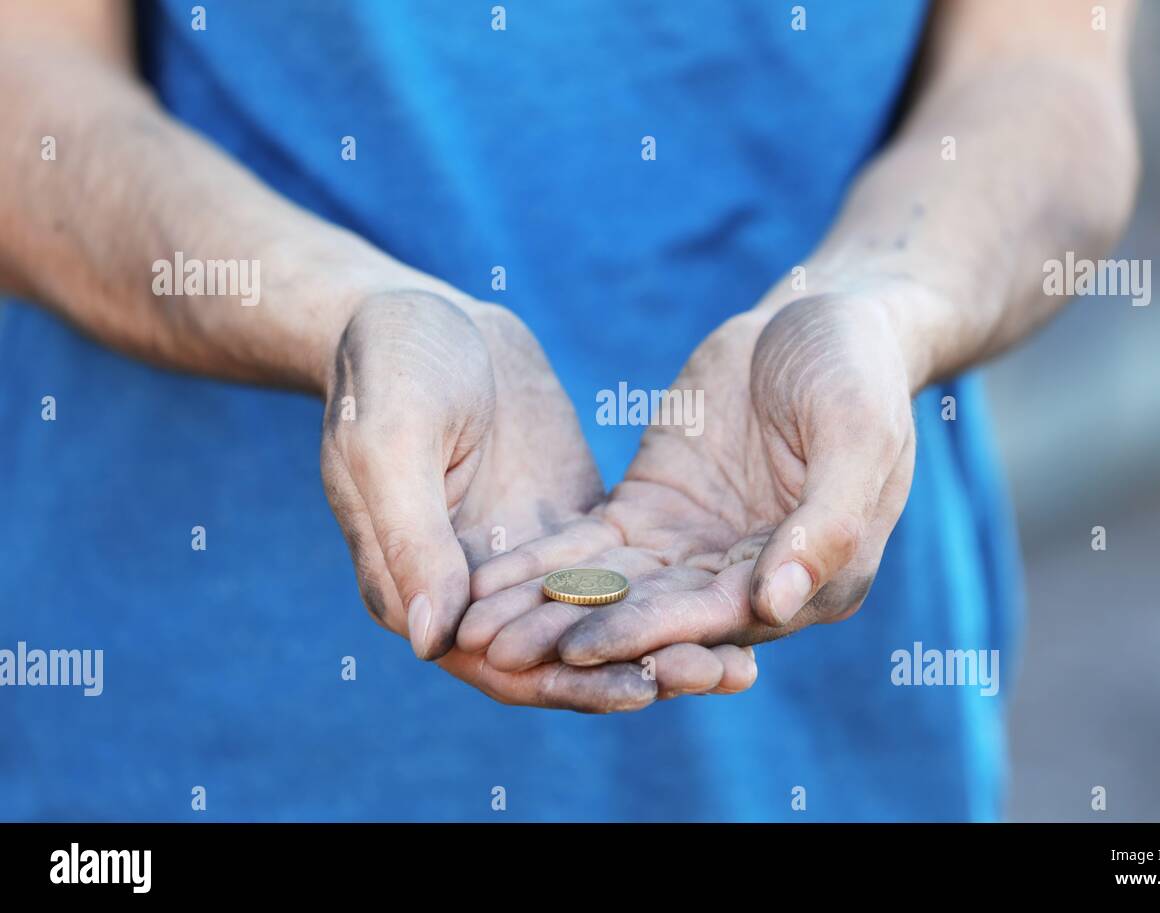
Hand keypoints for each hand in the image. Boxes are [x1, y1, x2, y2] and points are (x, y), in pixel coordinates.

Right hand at [321, 286, 755, 710]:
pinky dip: (670, 590)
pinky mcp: (568, 524)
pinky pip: (622, 570)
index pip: (502, 665)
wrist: (417, 312)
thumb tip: (434, 640)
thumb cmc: (386, 369)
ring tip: (745, 659)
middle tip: (728, 674)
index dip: (573, 681)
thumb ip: (410, 538)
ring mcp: (524, 560)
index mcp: (415, 593)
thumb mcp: (389, 442)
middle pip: (566, 654)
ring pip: (602, 619)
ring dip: (668, 639)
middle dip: (645, 669)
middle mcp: (472, 594)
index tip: (646, 687)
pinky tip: (736, 589)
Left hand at [463, 286, 919, 671]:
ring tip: (473, 630)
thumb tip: (776, 605)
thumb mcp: (858, 433)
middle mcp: (748, 581)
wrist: (819, 314)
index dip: (648, 634)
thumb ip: (826, 522)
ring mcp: (696, 549)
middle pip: (655, 619)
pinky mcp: (653, 513)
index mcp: (812, 579)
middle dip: (576, 637)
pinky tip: (485, 577)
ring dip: (546, 612)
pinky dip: (543, 565)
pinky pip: (593, 547)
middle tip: (497, 654)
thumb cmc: (856, 371)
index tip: (579, 648)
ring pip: (614, 591)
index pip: (719, 619)